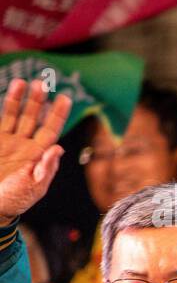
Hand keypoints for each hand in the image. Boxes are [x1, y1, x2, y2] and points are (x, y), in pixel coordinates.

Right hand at [0, 80, 70, 222]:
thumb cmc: (14, 200)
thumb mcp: (34, 188)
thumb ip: (45, 168)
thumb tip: (59, 149)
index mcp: (38, 155)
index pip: (51, 130)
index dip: (57, 114)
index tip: (65, 98)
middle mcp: (24, 145)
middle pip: (33, 118)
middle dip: (37, 101)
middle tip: (42, 83)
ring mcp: (7, 141)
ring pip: (14, 115)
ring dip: (19, 99)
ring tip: (23, 82)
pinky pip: (0, 121)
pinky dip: (3, 107)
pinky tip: (8, 92)